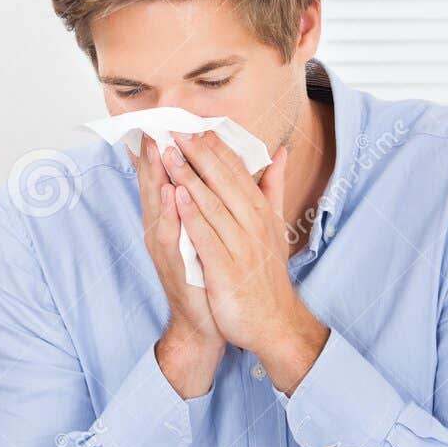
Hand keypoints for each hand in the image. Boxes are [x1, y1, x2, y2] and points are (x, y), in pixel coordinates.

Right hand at [132, 134, 223, 396]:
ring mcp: (166, 248)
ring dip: (154, 177)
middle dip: (152, 156)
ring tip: (154, 148)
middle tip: (150, 123)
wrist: (206, 322)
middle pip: (154, 186)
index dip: (164, 151)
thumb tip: (214, 173)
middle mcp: (164, 231)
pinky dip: (169, 213)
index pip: (167, 179)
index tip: (163, 121)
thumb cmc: (208, 276)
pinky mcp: (174, 265)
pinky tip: (170, 193)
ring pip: (157, 206)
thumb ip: (210, 205)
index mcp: (175, 220)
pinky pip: (170, 235)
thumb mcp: (208, 235)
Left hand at [162, 130, 328, 392]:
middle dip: (199, 153)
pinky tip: (177, 195)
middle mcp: (252, 224)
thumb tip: (278, 153)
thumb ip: (272, 188)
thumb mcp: (274, 227)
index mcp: (260, 212)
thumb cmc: (266, 275)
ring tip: (169, 151)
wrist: (273, 322)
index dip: (216, 147)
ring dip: (189, 175)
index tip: (196, 124)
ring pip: (212, 204)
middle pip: (223, 181)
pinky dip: (192, 214)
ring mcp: (240, 246)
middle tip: (176, 127)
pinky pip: (206, 237)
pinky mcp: (226, 269)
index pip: (237, 171)